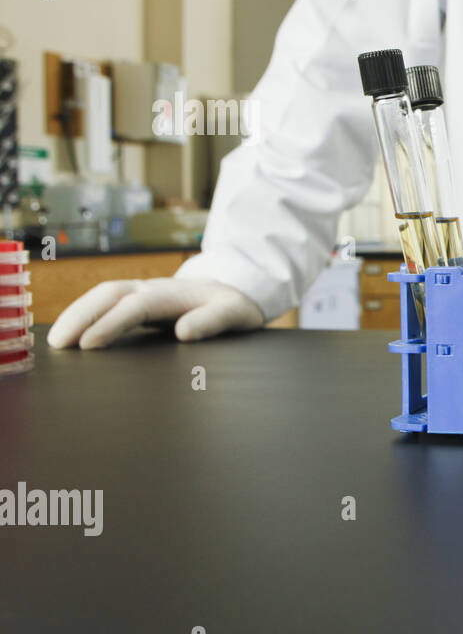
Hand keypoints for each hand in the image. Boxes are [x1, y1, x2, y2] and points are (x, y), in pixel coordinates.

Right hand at [47, 278, 263, 349]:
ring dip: (77, 314)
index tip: (89, 345)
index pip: (135, 306)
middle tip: (58, 345)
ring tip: (56, 342)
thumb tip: (184, 332)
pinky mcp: (137, 299)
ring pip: (102, 295)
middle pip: (109, 294)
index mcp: (173, 294)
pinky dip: (84, 314)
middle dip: (81, 316)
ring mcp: (142, 291)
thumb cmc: (234, 306)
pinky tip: (70, 334)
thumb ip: (214, 321)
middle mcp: (152, 288)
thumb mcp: (235, 314)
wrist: (235, 288)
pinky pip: (105, 302)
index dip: (111, 324)